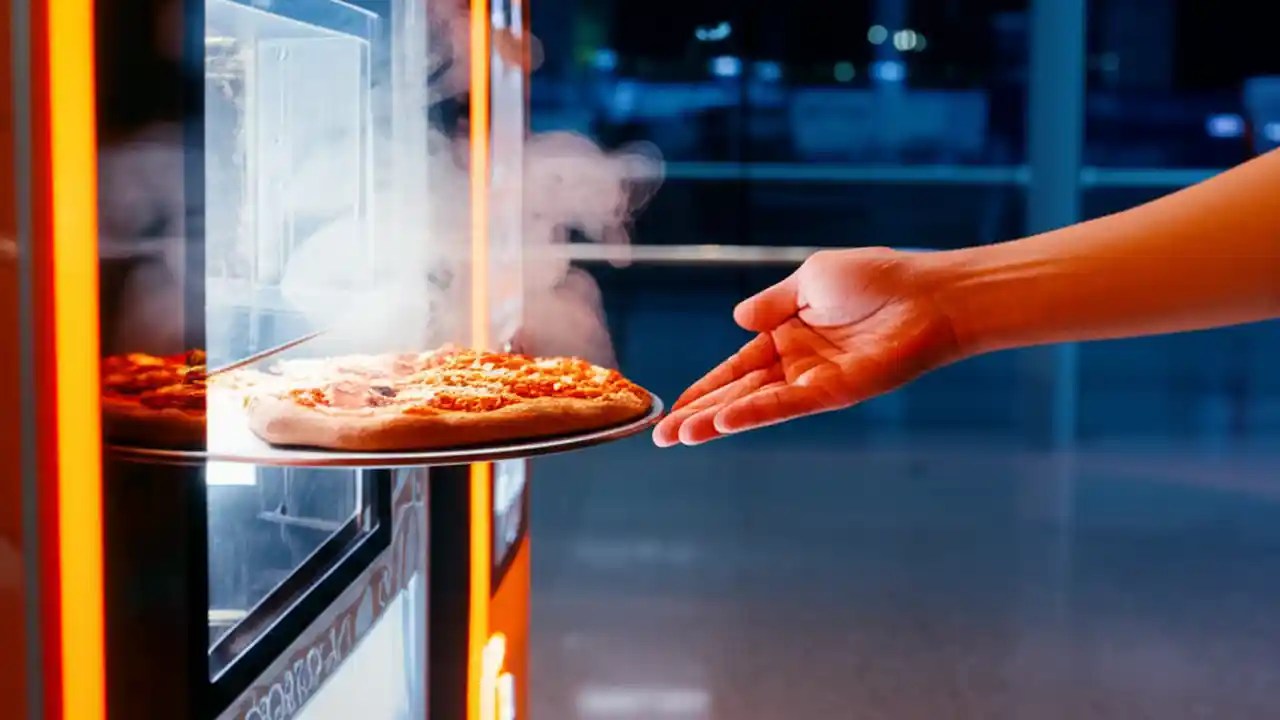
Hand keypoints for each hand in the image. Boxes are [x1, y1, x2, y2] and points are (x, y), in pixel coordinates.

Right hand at [652, 248, 962, 445]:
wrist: (929, 294)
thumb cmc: (878, 278)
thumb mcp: (811, 278)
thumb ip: (772, 303)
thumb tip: (736, 320)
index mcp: (788, 335)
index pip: (736, 368)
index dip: (704, 386)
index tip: (671, 406)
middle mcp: (797, 364)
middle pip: (737, 393)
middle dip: (698, 412)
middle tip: (660, 436)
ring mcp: (814, 380)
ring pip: (755, 404)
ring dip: (716, 420)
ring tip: (680, 435)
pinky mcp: (836, 391)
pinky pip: (787, 403)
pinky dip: (755, 412)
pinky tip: (724, 422)